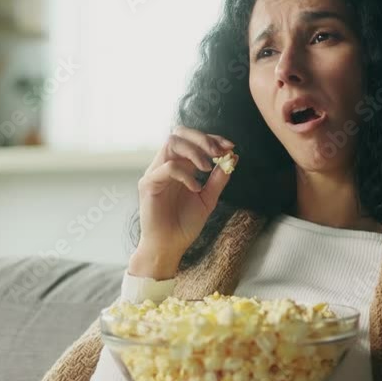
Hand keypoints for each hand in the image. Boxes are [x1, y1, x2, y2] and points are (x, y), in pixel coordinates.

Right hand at [131, 126, 235, 278]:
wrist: (169, 247)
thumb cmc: (185, 225)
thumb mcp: (208, 199)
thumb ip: (219, 178)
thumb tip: (233, 156)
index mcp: (180, 166)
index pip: (192, 139)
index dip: (212, 138)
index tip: (230, 146)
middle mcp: (166, 165)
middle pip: (179, 133)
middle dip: (203, 138)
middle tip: (219, 152)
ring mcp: (155, 173)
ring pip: (171, 143)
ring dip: (194, 152)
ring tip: (208, 168)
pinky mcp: (149, 184)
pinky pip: (168, 168)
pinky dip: (185, 174)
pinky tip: (196, 188)